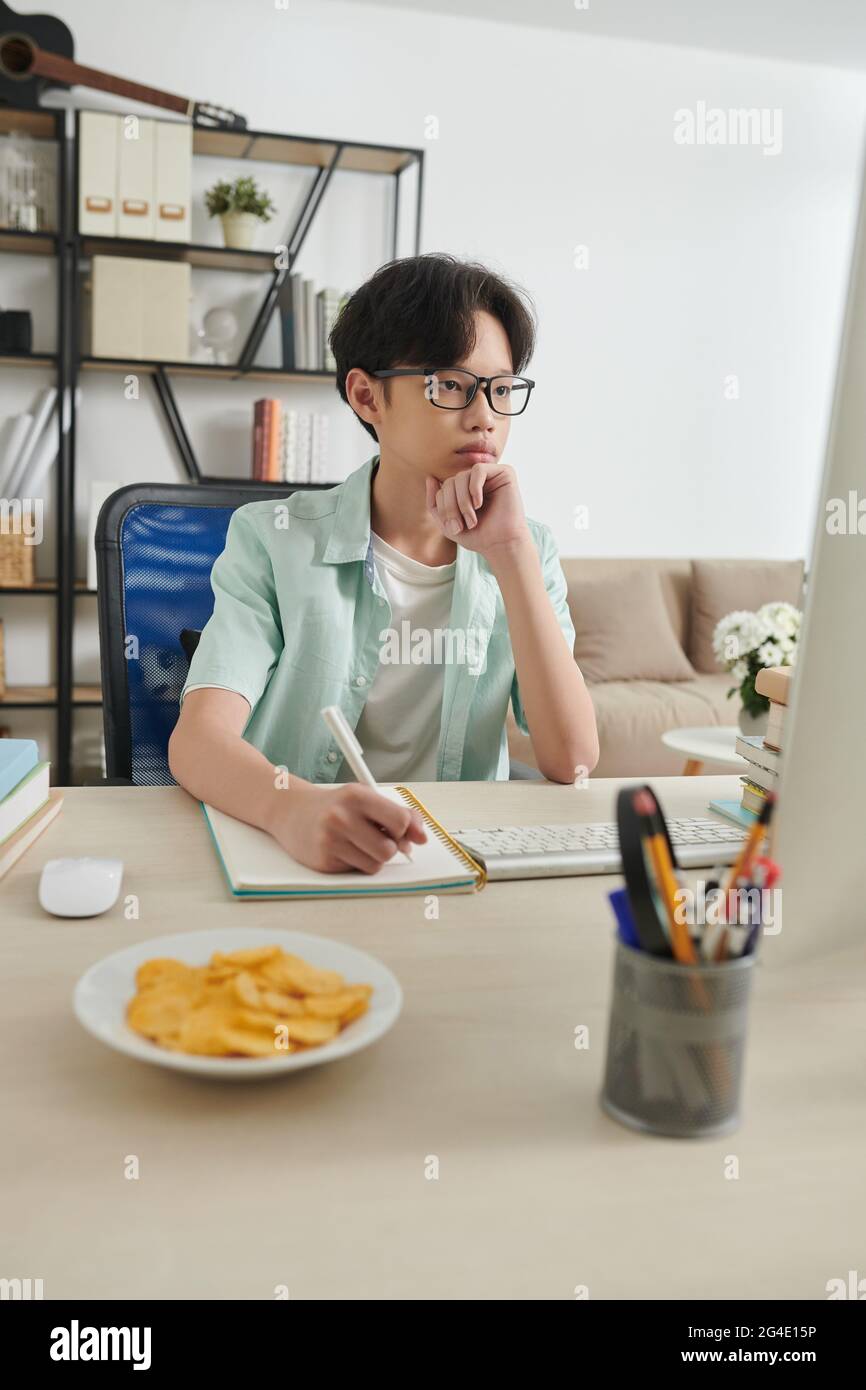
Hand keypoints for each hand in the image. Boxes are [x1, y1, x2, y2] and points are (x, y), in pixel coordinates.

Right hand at [270, 784, 427, 874]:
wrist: (291, 812)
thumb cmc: (336, 806)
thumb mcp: (366, 799)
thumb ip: (399, 814)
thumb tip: (422, 838)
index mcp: (357, 796)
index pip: (400, 820)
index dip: (405, 830)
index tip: (398, 831)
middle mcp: (341, 816)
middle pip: (390, 849)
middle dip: (389, 847)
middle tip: (376, 838)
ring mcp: (330, 840)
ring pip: (376, 864)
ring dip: (374, 858)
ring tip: (359, 844)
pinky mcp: (323, 861)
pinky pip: (358, 871)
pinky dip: (357, 864)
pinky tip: (344, 850)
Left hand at [424, 460, 530, 557]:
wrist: (502, 545)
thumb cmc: (478, 536)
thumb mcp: (448, 524)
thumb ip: (435, 503)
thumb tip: (429, 477)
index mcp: (465, 490)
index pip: (443, 488)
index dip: (444, 508)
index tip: (454, 528)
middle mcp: (478, 480)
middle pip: (450, 481)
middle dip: (451, 506)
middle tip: (461, 526)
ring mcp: (491, 475)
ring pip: (461, 476)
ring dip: (462, 501)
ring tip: (471, 519)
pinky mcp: (504, 473)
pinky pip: (478, 469)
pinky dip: (474, 488)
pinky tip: (479, 504)